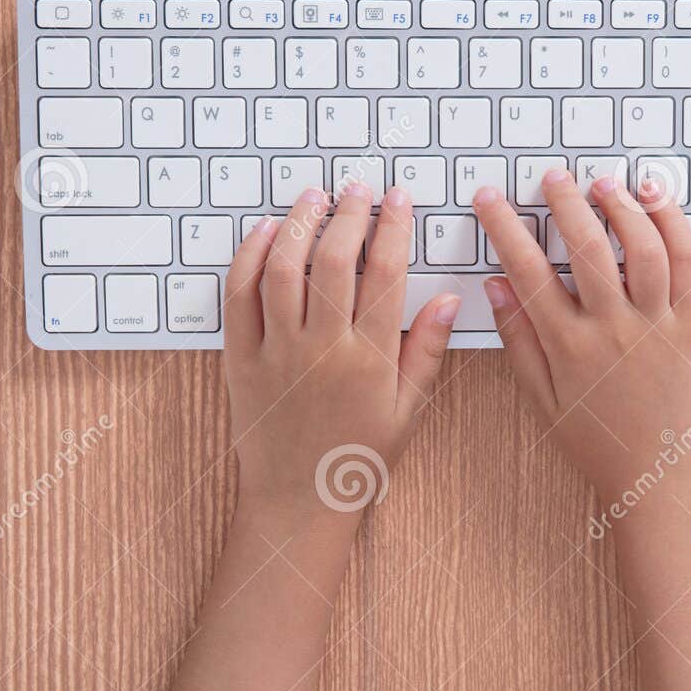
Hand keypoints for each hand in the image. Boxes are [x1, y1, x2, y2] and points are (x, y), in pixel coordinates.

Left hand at [222, 182, 457, 520]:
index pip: (385, 274)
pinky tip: (268, 233)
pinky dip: (251, 257)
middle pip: (333, 261)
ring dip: (300, 224)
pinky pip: (239, 296)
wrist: (298, 500)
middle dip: (348, 214)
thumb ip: (427, 350)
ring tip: (314, 197)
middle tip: (357, 189)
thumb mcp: (407, 409)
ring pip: (283, 269)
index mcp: (369, 360)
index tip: (397, 200)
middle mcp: (321, 350)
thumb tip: (450, 298)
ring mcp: (276, 352)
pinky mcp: (240, 358)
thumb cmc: (358, 457)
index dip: (393, 228)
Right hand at [472, 169, 690, 503]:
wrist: (660, 481)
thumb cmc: (600, 445)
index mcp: (569, 347)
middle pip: (585, 246)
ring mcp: (657, 326)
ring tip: (603, 184)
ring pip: (640, 247)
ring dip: (620, 206)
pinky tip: (656, 200)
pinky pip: (687, 265)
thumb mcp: (543, 400)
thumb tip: (495, 286)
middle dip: (563, 202)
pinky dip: (673, 224)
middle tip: (552, 178)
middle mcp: (613, 330)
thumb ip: (518, 340)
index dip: (504, 227)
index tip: (492, 198)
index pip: (527, 270)